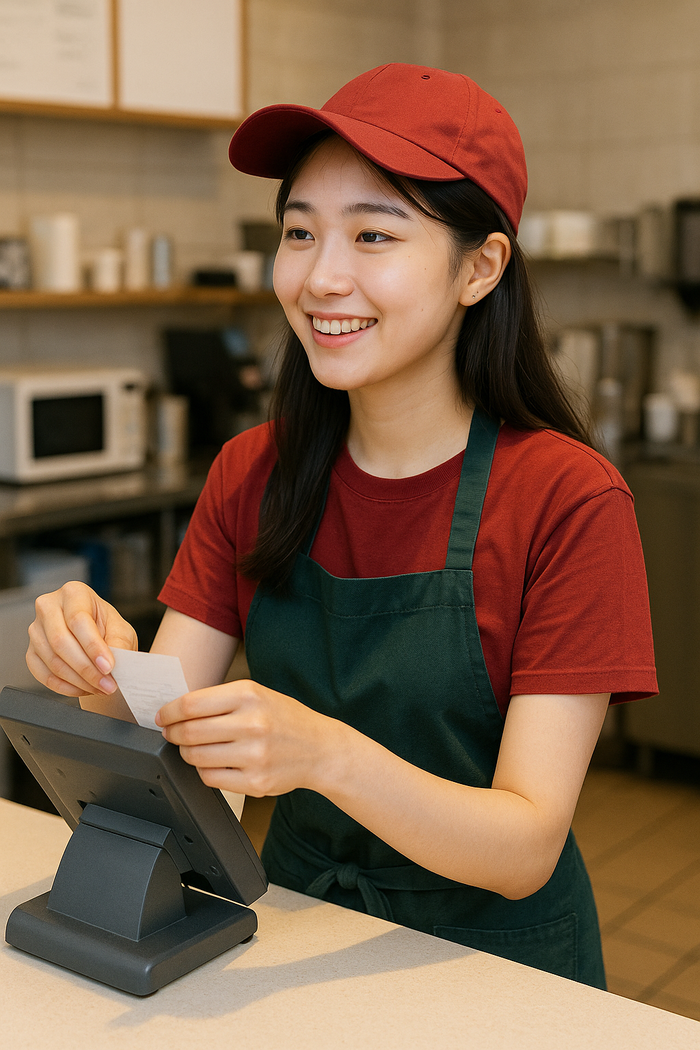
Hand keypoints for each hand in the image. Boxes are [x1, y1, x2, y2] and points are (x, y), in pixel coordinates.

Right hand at [26, 581, 136, 696]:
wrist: (95, 640)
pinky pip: (43, 674)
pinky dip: (65, 687)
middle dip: (87, 669)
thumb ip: (119, 643)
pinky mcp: (30, 652)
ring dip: (79, 680)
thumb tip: (112, 661)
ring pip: (52, 660)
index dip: (93, 646)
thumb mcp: (121, 630)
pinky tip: (83, 688)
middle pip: (61, 641)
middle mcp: (49, 606)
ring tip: (100, 687)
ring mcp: (36, 630)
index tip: (109, 666)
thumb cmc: (107, 629)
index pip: (78, 619)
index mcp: (73, 592)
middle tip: (107, 684)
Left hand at [156, 679, 340, 796]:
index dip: (169, 712)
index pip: (192, 704)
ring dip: (187, 753)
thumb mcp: (258, 695)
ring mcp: (254, 755)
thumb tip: (178, 710)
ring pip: (196, 757)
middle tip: (170, 733)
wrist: (320, 748)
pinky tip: (213, 762)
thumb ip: (221, 700)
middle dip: (172, 734)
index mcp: (249, 695)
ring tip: (193, 747)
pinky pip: (211, 778)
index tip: (162, 717)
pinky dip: (204, 770)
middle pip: (190, 732)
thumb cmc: (285, 718)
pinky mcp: (255, 781)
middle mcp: (252, 724)